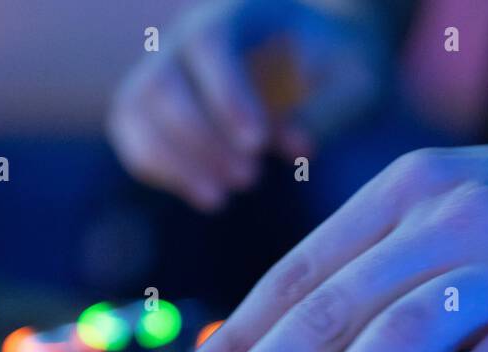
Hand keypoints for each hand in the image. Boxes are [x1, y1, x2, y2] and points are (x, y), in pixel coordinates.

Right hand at [106, 0, 386, 211]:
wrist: (316, 56)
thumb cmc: (340, 65)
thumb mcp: (354, 78)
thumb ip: (329, 106)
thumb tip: (298, 146)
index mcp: (235, 14)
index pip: (210, 44)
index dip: (226, 95)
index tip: (259, 144)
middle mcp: (187, 36)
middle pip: (161, 82)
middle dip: (199, 139)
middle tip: (248, 179)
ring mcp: (163, 68)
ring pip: (135, 110)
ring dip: (172, 161)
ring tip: (221, 198)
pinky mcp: (153, 105)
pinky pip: (133, 134)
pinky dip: (159, 169)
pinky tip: (208, 196)